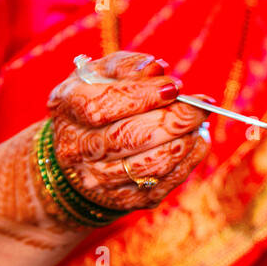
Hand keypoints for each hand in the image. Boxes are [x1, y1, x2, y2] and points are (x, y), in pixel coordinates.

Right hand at [47, 52, 209, 211]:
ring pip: (150, 164)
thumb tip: (158, 70)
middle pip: (129, 137)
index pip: (102, 106)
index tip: (174, 87)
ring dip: (183, 142)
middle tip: (199, 106)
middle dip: (172, 120)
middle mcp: (77, 148)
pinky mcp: (125, 199)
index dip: (142, 97)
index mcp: (67, 108)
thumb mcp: (102, 74)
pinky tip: (195, 141)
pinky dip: (187, 160)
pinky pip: (163, 182)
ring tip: (197, 122)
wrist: (81, 155)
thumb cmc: (97, 101)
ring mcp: (99, 179)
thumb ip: (127, 67)